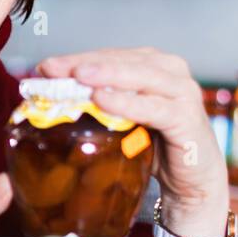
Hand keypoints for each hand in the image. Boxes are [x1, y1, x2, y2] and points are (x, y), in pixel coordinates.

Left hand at [37, 47, 229, 236]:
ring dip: (107, 75)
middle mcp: (171, 71)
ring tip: (78, 77)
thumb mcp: (122, 118)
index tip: (45, 67)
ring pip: (140, 76)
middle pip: (122, 61)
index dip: (77, 58)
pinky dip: (127, 102)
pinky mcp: (187, 117)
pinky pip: (154, 107)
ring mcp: (183, 92)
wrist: (192, 180)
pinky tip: (103, 100)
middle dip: (85, 64)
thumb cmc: (155, 145)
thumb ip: (99, 102)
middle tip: (54, 68)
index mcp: (153, 65)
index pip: (110, 56)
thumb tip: (52, 95)